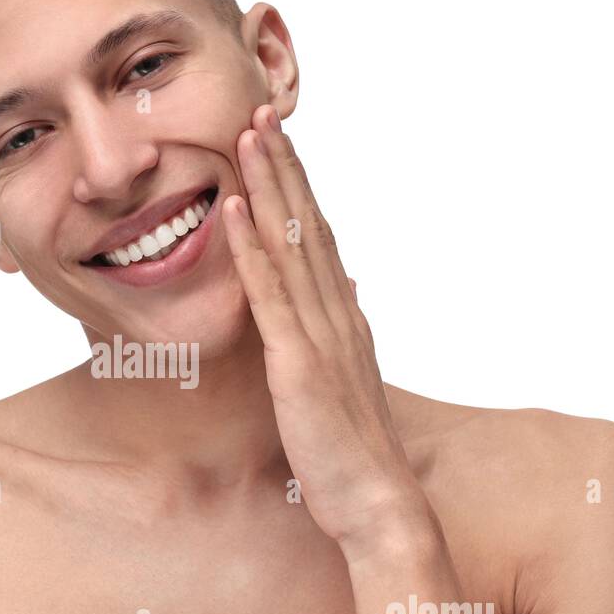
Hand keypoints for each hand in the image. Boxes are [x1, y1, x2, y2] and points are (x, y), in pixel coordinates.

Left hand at [224, 104, 427, 553]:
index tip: (278, 143)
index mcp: (345, 317)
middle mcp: (338, 313)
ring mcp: (321, 335)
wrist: (378, 503)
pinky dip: (252, 249)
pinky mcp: (299, 364)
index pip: (319, 236)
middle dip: (284, 165)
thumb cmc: (356, 451)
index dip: (298, 186)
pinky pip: (271, 295)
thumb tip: (349, 286)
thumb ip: (344, 329)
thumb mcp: (349, 379)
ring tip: (248, 136)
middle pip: (308, 224)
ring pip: (292, 245)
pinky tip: (235, 211)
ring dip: (269, 187)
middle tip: (262, 111)